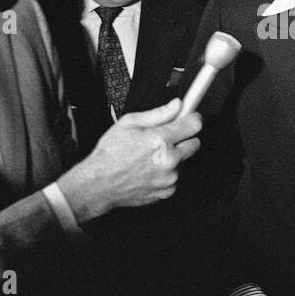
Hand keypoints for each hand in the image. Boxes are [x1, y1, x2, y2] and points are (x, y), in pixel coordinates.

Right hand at [56, 98, 201, 221]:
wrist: (99, 184)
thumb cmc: (110, 154)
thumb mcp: (129, 123)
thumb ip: (158, 113)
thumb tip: (176, 105)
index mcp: (160, 140)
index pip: (194, 124)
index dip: (192, 118)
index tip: (190, 117)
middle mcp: (168, 160)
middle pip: (195, 143)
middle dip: (184, 138)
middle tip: (166, 137)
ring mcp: (170, 178)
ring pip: (185, 161)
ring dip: (175, 156)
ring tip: (152, 156)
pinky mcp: (168, 191)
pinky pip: (177, 176)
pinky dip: (168, 172)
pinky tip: (151, 169)